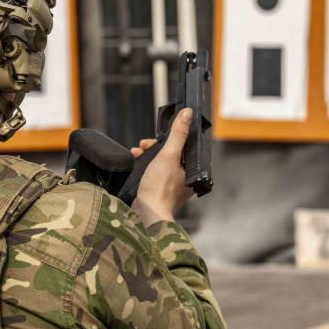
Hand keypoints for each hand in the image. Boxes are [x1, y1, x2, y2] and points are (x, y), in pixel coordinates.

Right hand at [129, 108, 194, 225]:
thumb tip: (187, 114)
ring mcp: (173, 185)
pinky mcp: (160, 190)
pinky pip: (154, 172)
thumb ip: (178, 134)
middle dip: (153, 147)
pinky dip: (144, 166)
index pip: (183, 145)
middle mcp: (185, 177)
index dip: (168, 138)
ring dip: (146, 155)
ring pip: (160, 162)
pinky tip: (135, 164)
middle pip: (170, 153)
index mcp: (193, 170)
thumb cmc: (160, 188)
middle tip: (143, 147)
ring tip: (136, 154)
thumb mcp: (168, 156)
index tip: (156, 138)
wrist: (147, 214)